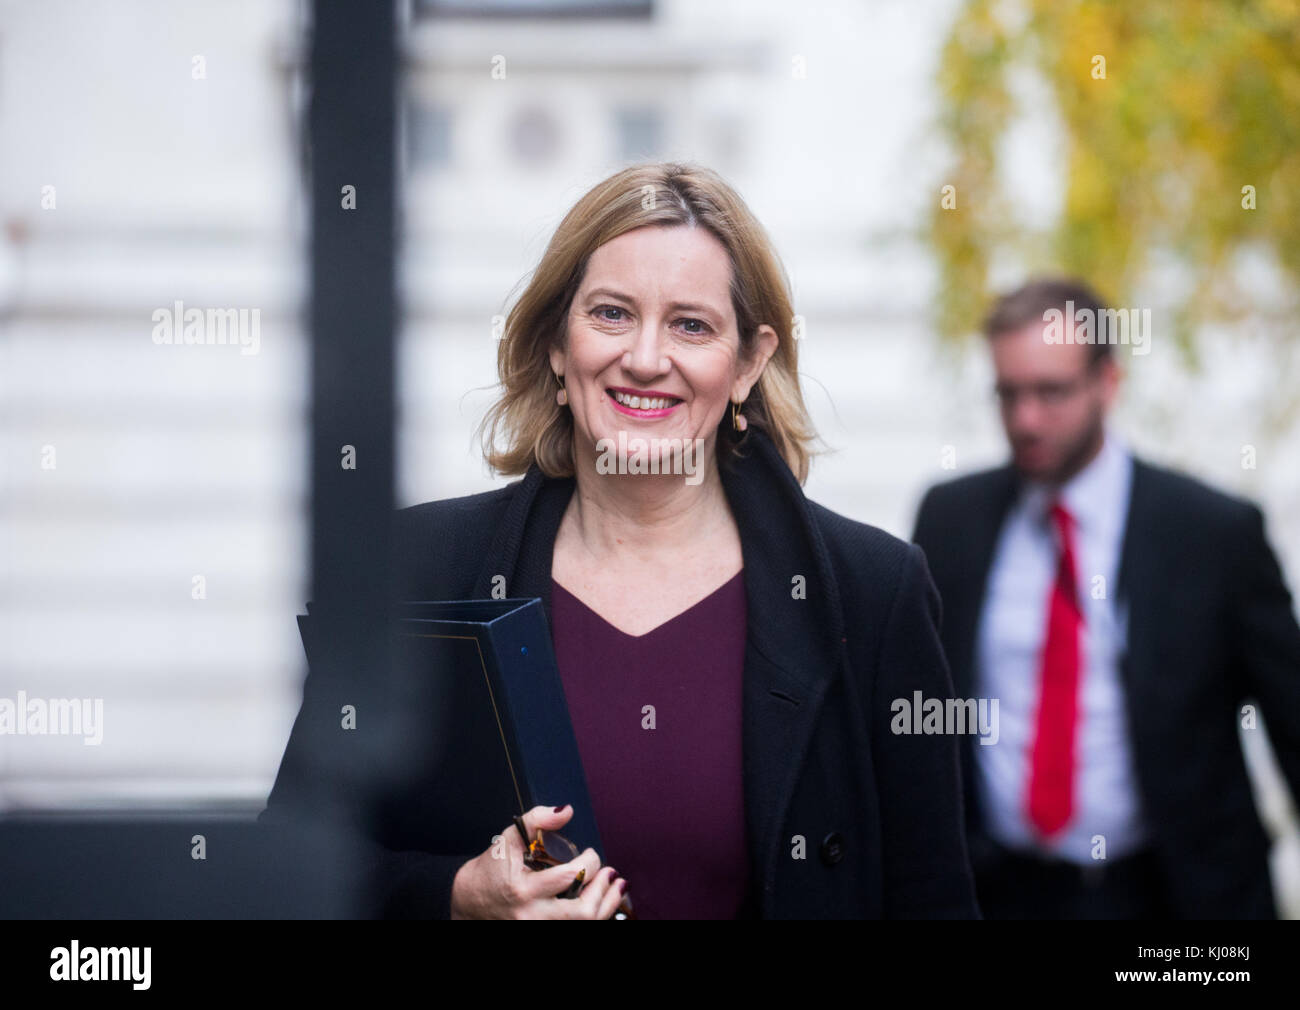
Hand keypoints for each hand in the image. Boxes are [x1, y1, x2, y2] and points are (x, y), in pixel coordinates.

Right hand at [449, 804, 628, 918]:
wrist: (471, 901)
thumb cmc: (492, 870)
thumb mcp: (508, 839)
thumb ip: (536, 820)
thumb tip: (566, 811)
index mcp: (524, 890)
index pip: (568, 877)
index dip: (588, 863)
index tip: (590, 854)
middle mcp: (533, 915)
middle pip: (582, 912)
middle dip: (603, 890)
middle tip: (610, 872)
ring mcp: (538, 928)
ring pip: (584, 925)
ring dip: (607, 905)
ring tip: (616, 887)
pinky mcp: (543, 932)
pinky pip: (577, 929)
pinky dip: (595, 916)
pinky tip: (604, 903)